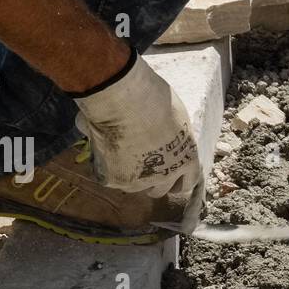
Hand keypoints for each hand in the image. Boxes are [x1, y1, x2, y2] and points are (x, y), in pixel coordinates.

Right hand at [73, 54, 203, 205]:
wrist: (125, 102)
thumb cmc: (152, 98)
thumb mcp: (173, 116)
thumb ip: (168, 134)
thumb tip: (157, 133)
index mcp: (188, 158)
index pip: (187, 182)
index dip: (176, 181)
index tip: (168, 175)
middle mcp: (167, 174)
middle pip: (161, 190)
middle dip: (152, 181)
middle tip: (140, 166)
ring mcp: (142, 180)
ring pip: (135, 187)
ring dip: (128, 176)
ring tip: (117, 156)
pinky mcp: (117, 180)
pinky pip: (109, 178)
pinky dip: (104, 167)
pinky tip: (100, 149)